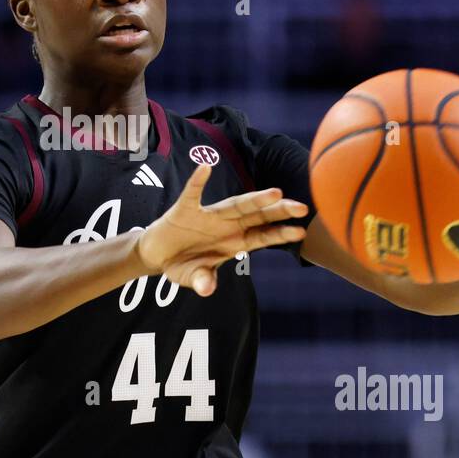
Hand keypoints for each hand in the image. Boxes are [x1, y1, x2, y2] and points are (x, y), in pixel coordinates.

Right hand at [135, 164, 307, 296]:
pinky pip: (192, 193)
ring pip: (235, 204)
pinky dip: (197, 182)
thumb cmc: (183, 265)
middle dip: (278, 211)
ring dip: (254, 198)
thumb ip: (201, 280)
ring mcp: (207, 215)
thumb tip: (206, 288)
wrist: (157, 255)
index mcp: (235, 242)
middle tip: (301, 206)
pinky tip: (205, 169)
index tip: (301, 231)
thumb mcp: (193, 277)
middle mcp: (227, 225)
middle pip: (257, 216)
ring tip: (274, 192)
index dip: (281, 233)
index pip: (263, 236)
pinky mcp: (185, 209)